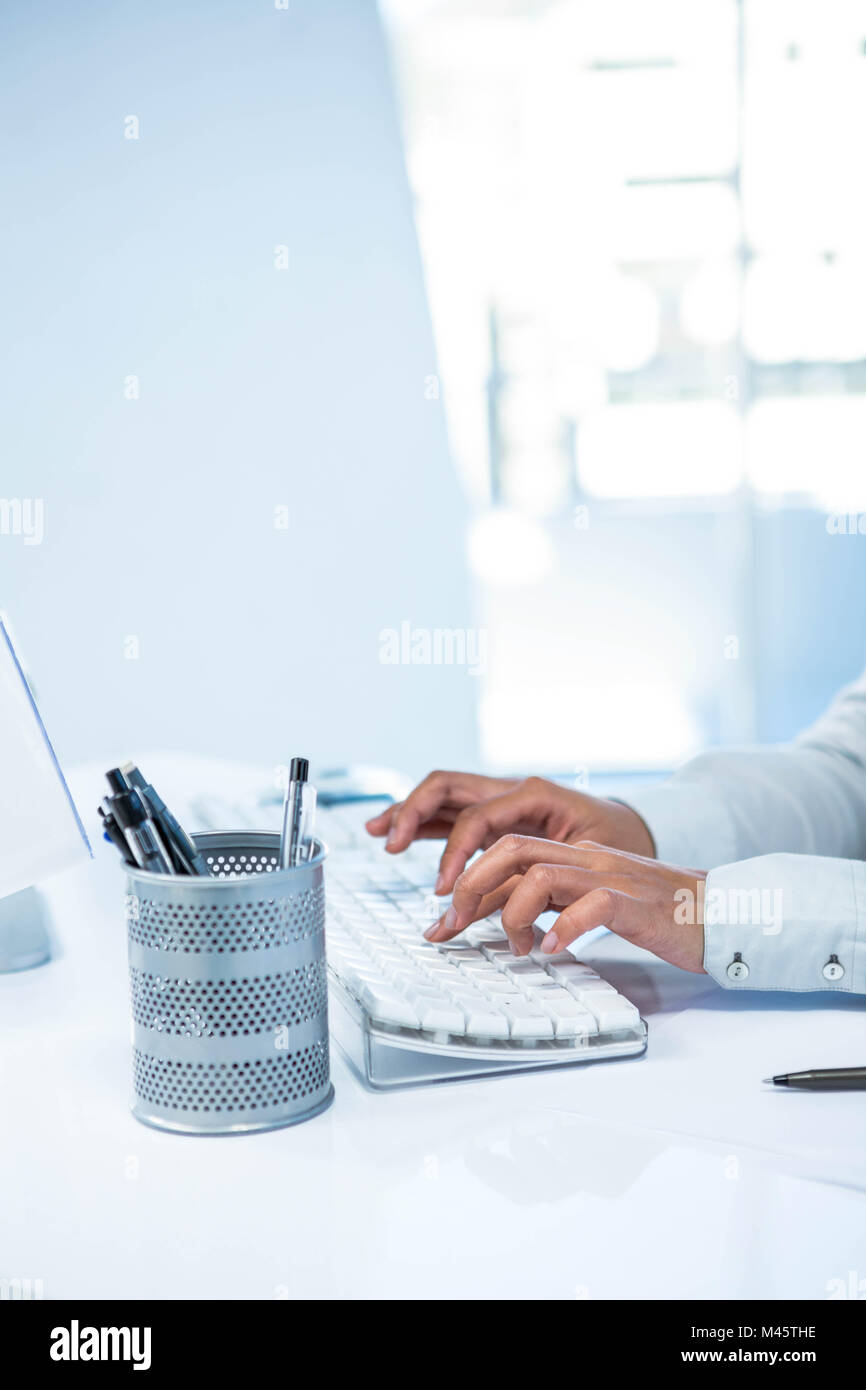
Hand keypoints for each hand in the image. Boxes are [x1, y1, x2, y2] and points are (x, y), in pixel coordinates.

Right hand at [365, 770, 654, 894]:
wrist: (637, 830)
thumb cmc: (617, 843)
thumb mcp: (580, 863)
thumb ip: (531, 885)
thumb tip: (490, 915)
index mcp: (533, 793)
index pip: (476, 816)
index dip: (455, 854)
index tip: (446, 890)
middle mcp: (511, 790)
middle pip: (447, 786)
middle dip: (412, 811)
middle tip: (390, 842)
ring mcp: (501, 801)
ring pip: (443, 795)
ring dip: (408, 811)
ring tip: (377, 832)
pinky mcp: (497, 817)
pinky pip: (452, 813)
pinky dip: (424, 822)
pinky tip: (398, 834)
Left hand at [423, 834, 707, 973]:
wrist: (719, 911)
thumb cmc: (655, 913)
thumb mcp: (590, 902)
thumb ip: (551, 903)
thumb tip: (503, 923)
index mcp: (574, 856)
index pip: (506, 855)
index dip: (465, 885)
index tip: (439, 923)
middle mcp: (586, 859)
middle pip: (513, 848)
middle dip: (472, 884)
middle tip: (453, 923)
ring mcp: (610, 877)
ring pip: (542, 872)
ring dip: (514, 912)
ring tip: (517, 947)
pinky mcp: (635, 902)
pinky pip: (592, 906)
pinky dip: (566, 927)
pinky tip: (554, 950)